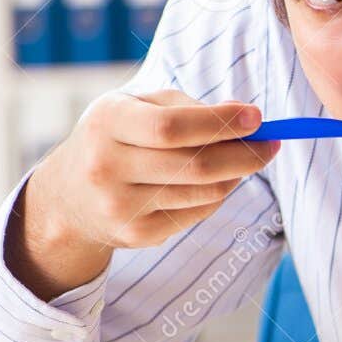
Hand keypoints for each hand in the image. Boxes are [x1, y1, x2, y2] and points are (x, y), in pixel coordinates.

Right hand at [7, 90, 280, 299]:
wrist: (68, 197)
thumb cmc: (116, 138)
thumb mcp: (137, 107)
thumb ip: (187, 106)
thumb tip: (246, 117)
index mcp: (107, 122)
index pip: (172, 126)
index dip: (220, 123)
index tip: (257, 117)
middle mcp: (106, 166)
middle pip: (195, 165)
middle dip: (245, 154)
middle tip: (272, 144)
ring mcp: (120, 206)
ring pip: (204, 193)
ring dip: (235, 175)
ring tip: (243, 160)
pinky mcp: (136, 235)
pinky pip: (197, 213)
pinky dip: (216, 196)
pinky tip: (214, 182)